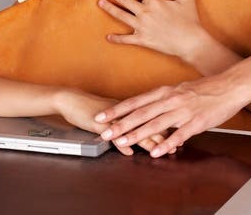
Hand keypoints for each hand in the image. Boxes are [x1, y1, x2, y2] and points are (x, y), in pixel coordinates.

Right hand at [54, 88, 171, 156]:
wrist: (71, 99)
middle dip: (162, 135)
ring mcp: (113, 116)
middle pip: (147, 121)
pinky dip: (120, 143)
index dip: (166, 126)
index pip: (152, 115)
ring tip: (158, 151)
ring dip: (146, 140)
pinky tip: (129, 151)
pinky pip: (112, 133)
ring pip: (133, 128)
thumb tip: (143, 126)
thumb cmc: (92, 107)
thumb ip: (128, 118)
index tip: (179, 135)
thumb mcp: (113, 113)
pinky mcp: (99, 123)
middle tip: (175, 146)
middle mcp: (124, 110)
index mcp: (129, 107)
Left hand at [95, 55, 250, 156]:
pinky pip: (179, 134)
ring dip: (138, 133)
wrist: (230, 85)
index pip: (137, 100)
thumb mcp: (181, 90)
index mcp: (167, 91)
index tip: (102, 117)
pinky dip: (167, 143)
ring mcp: (184, 110)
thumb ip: (164, 100)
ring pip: (156, 123)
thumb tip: (149, 109)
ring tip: (123, 142)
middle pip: (142, 112)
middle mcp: (172, 99)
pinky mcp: (197, 121)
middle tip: (104, 132)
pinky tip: (157, 152)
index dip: (118, 109)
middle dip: (121, 123)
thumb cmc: (206, 88)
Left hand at [97, 0, 206, 63]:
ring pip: (121, 16)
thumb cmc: (190, 21)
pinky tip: (108, 37)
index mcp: (155, 1)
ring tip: (99, 3)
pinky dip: (117, 39)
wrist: (190, 43)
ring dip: (109, 9)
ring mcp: (142, 26)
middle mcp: (146, 12)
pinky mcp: (143, 40)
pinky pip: (126, 39)